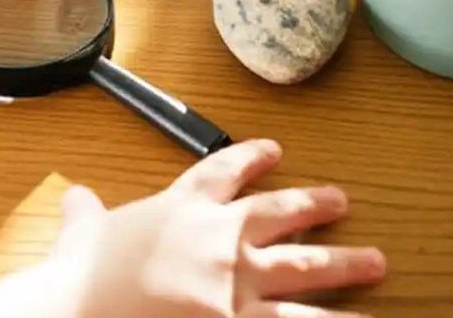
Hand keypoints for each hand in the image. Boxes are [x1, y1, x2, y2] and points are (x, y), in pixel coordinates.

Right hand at [0, 139, 385, 317]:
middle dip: (315, 205)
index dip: (252, 158)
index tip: (274, 150)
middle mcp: (220, 236)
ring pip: (304, 269)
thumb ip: (86, 214)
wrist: (86, 305)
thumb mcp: (82, 232)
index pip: (224, 171)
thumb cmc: (82, 271)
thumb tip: (76, 198)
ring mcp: (236, 282)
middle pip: (281, 213)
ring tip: (375, 263)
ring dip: (344, 265)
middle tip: (341, 201)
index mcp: (182, 206)